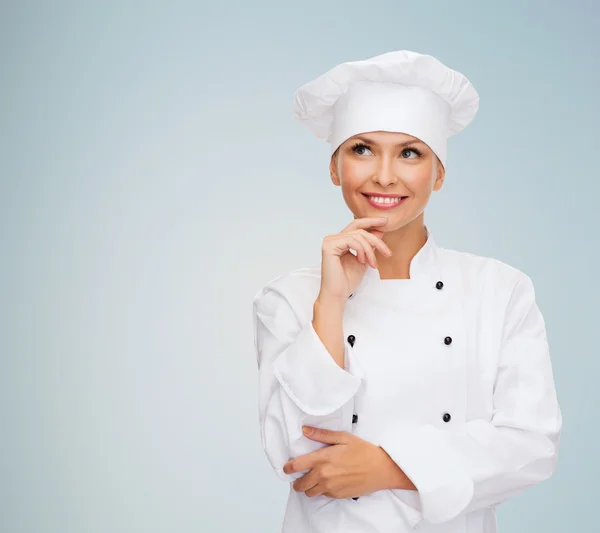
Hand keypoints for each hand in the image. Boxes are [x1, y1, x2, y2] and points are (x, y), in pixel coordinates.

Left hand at [282, 426, 415, 498]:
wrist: (381, 469)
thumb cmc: (364, 451)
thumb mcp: (343, 437)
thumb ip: (322, 435)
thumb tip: (305, 430)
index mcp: (323, 458)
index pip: (296, 465)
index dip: (288, 467)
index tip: (286, 467)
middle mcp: (324, 475)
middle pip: (300, 484)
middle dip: (296, 481)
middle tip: (298, 476)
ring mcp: (330, 487)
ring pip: (309, 493)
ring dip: (308, 487)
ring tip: (312, 480)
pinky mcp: (338, 495)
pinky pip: (323, 496)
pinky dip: (321, 491)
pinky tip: (328, 482)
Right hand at [319, 217, 392, 301]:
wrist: (339, 294)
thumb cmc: (348, 280)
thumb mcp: (364, 259)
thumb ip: (369, 245)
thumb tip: (380, 230)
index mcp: (340, 240)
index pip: (356, 225)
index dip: (371, 221)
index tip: (385, 221)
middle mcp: (333, 238)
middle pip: (360, 230)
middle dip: (376, 240)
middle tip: (387, 252)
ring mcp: (330, 241)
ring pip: (358, 236)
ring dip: (370, 250)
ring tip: (373, 264)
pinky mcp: (329, 245)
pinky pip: (351, 241)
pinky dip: (361, 250)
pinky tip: (362, 261)